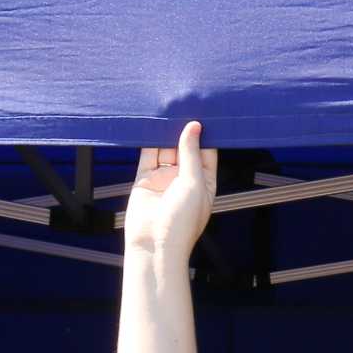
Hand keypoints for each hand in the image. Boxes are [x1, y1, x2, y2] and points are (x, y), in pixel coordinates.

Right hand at [121, 121, 216, 259]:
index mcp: (204, 182)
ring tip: (167, 112)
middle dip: (183, 130)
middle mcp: (185, 179)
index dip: (204, 134)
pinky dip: (148, 141)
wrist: (154, 245)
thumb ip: (192, 154)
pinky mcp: (145, 179)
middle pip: (185, 147)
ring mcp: (164, 179)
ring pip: (166, 149)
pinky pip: (147, 155)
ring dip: (166, 134)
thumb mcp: (194, 183)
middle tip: (184, 107)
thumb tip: (194, 128)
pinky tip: (151, 126)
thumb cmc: (181, 223)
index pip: (206, 152)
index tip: (203, 113)